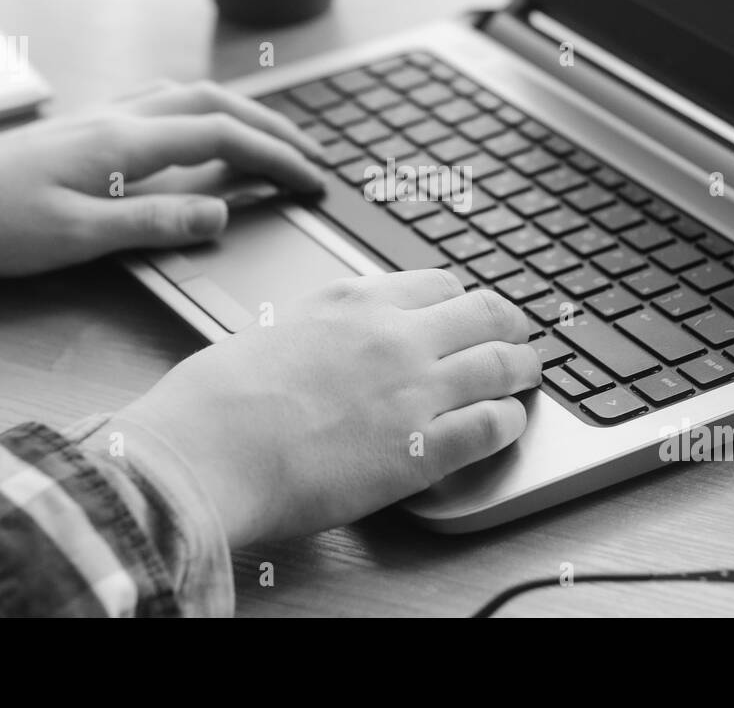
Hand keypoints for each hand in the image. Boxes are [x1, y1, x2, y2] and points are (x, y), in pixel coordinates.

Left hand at [0, 82, 325, 275]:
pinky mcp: (84, 127)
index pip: (222, 138)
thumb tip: (222, 213)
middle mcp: (117, 118)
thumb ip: (153, 222)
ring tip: (268, 138)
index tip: (313, 179)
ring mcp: (100, 117)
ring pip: (187, 95)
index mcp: (123, 143)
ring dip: (238, 112)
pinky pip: (158, 101)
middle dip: (271, 126)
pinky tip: (196, 130)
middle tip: (310, 154)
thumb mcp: (76, 237)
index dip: (276, 157)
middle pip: (215, 104)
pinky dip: (198, 110)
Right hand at [105, 270, 538, 547]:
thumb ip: (320, 328)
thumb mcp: (273, 331)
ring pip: (504, 364)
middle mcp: (395, 334)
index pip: (439, 284)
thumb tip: (329, 341)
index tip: (465, 316)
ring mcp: (415, 389)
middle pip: (487, 313)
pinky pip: (493, 425)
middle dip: (510, 325)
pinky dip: (508, 422)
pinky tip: (505, 425)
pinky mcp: (423, 448)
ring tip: (526, 378)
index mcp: (355, 299)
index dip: (461, 303)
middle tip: (517, 338)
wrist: (207, 448)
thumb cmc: (218, 397)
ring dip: (523, 370)